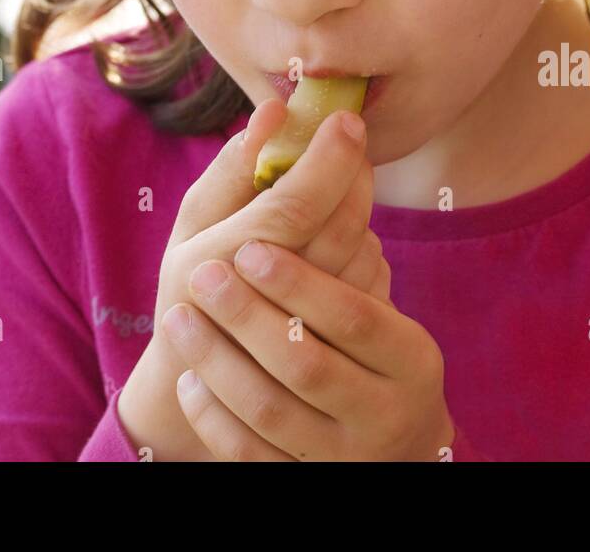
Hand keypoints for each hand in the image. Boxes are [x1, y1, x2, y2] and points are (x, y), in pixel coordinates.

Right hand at [118, 97, 388, 459]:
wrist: (205, 384)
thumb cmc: (195, 283)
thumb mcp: (195, 223)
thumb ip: (233, 169)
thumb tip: (274, 111)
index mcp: (216, 263)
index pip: (292, 206)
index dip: (327, 160)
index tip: (347, 118)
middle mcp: (264, 305)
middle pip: (338, 228)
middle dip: (354, 175)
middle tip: (351, 138)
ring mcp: (307, 336)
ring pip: (361, 252)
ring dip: (359, 209)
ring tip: (336, 189)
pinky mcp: (339, 350)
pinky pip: (373, 281)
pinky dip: (365, 247)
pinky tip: (341, 239)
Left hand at [163, 211, 454, 461]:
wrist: (373, 445)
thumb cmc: (352, 333)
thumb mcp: (358, 280)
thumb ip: (315, 202)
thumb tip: (275, 112)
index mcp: (409, 355)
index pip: (355, 313)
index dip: (301, 279)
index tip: (249, 248)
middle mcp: (385, 410)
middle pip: (308, 364)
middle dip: (249, 318)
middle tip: (201, 277)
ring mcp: (342, 453)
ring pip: (271, 411)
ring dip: (218, 361)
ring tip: (180, 318)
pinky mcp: (302, 477)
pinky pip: (251, 457)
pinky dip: (215, 418)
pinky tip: (190, 379)